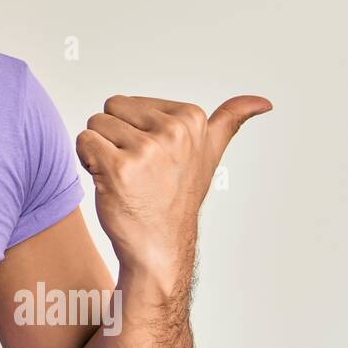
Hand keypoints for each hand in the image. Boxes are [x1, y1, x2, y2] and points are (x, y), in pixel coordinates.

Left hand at [75, 94, 271, 280]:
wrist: (159, 246)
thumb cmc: (176, 199)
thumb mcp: (210, 155)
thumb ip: (230, 121)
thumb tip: (263, 101)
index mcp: (192, 118)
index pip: (128, 103)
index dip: (131, 130)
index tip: (153, 159)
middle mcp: (173, 132)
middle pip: (109, 109)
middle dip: (113, 137)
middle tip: (135, 169)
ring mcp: (147, 150)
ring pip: (95, 125)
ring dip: (100, 151)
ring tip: (124, 177)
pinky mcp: (118, 167)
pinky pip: (83, 142)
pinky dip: (87, 161)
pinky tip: (109, 183)